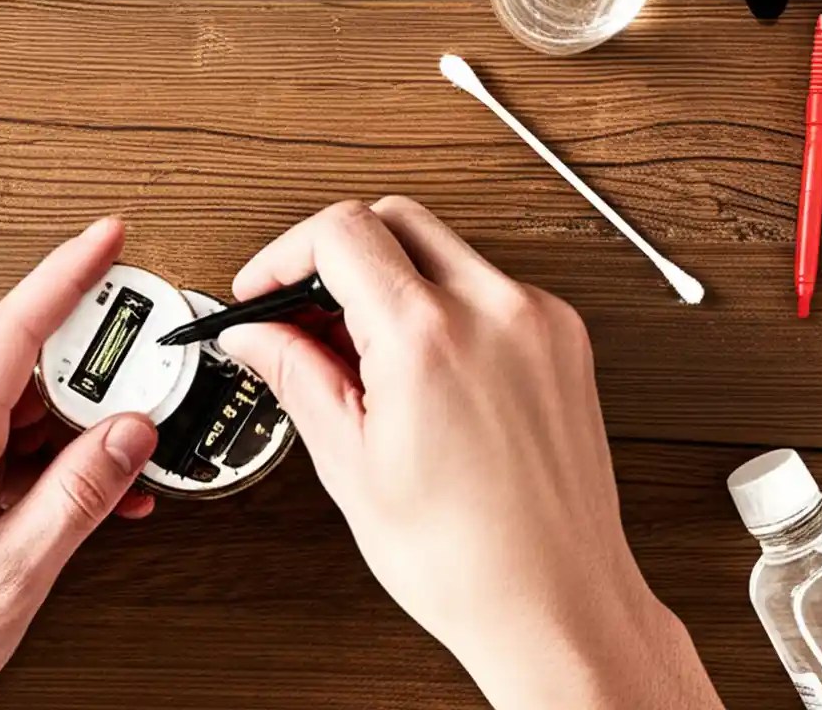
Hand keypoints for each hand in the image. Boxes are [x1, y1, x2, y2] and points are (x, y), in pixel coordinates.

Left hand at [0, 218, 158, 709]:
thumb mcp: (9, 577)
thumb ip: (77, 495)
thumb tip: (130, 431)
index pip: (8, 334)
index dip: (64, 276)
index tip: (106, 237)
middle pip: (28, 375)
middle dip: (99, 383)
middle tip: (156, 394)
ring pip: (23, 417)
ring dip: (80, 436)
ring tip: (131, 470)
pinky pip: (6, 450)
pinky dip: (54, 465)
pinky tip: (94, 493)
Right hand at [220, 198, 722, 708]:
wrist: (556, 603)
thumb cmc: (468, 561)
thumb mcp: (352, 465)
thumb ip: (297, 377)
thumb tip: (256, 336)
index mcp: (430, 338)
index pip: (341, 232)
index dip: (283, 255)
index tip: (264, 291)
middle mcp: (496, 312)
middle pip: (394, 219)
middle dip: (334, 255)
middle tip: (302, 316)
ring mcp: (539, 322)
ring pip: (442, 248)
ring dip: (388, 279)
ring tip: (358, 356)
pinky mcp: (564, 341)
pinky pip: (487, 286)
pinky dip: (440, 305)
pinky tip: (415, 367)